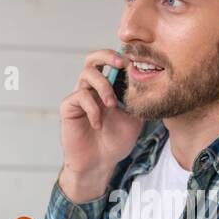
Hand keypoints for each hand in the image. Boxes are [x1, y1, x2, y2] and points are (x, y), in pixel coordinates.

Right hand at [59, 50, 142, 201]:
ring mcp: (80, 96)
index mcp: (108, 88)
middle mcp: (92, 88)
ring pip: (87, 74)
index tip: (136, 61)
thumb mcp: (135, 118)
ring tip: (112, 105)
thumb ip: (138, 100)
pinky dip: (93, 109)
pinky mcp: (69, 107)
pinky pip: (80, 96)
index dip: (121, 57)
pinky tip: (98, 124)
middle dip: (107, 55)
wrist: (100, 163)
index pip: (111, 63)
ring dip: (103, 86)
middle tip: (121, 64)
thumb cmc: (116, 141)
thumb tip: (150, 80)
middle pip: (93, 58)